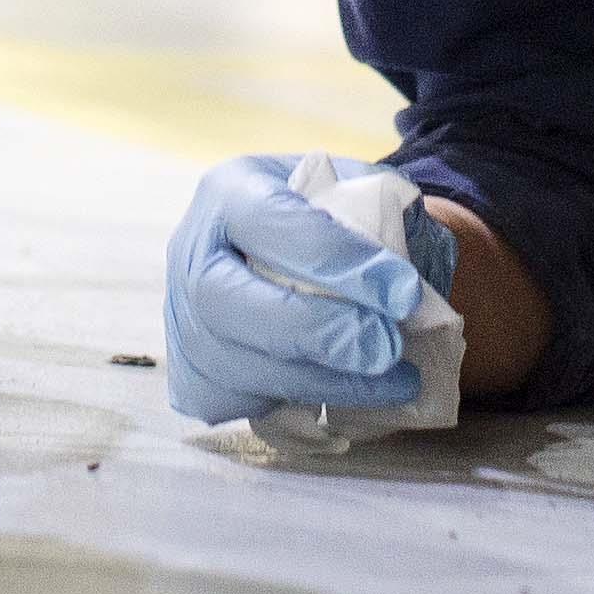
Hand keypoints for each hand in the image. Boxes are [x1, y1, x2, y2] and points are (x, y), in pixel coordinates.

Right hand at [160, 152, 451, 425]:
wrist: (280, 249)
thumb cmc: (327, 217)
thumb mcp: (355, 189)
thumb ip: (382, 217)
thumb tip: (409, 280)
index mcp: (230, 192)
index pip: (277, 224)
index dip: (341, 261)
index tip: (404, 295)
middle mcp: (192, 254)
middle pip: (229, 301)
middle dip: (315, 331)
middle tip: (387, 349)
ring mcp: (184, 319)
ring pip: (236, 365)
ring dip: (323, 381)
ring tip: (396, 383)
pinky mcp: (192, 375)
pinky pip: (235, 404)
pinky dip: (293, 404)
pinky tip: (348, 395)